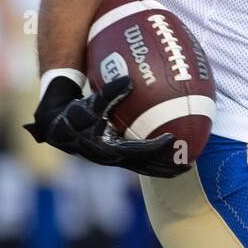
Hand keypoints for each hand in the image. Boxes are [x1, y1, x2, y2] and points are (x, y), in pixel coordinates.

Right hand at [25, 72, 186, 178]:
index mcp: (108, 148)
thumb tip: (129, 80)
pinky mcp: (116, 156)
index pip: (136, 150)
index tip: (172, 138)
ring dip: (164, 168)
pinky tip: (170, 151)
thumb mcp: (90, 103)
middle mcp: (114, 158)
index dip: (154, 146)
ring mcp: (116, 159)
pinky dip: (155, 159)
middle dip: (166, 167)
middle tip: (188, 164)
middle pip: (145, 166)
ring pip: (144, 167)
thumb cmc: (75, 113)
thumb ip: (109, 93)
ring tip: (186, 165)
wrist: (58, 127)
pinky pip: (140, 160)